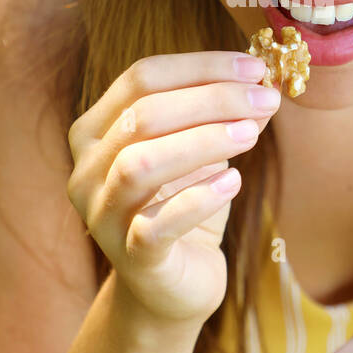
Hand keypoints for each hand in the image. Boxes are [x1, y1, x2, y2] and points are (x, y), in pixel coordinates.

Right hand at [65, 51, 280, 323]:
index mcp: (96, 129)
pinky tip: (234, 183)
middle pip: (143, 115)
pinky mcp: (128, 256)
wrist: (172, 286)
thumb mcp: (203, 152)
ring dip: (203, 142)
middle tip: (266, 100)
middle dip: (211, 100)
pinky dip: (198, 198)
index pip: (141, 77)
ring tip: (251, 135)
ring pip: (141, 164)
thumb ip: (224, 115)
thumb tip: (262, 81)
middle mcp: (87, 168)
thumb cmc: (182, 205)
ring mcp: (102, 214)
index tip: (255, 68)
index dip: (200, 67)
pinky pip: (156, 224)